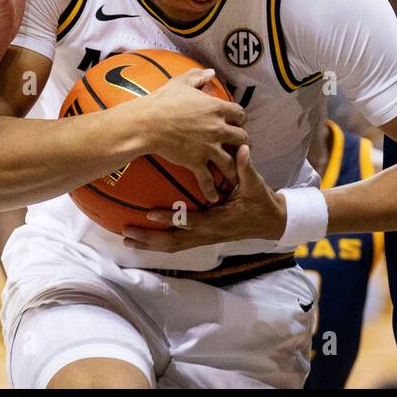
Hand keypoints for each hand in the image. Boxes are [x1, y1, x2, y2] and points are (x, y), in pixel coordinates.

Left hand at [121, 146, 285, 251]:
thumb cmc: (260, 202)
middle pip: (174, 243)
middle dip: (150, 239)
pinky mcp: (201, 239)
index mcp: (218, 221)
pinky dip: (158, 243)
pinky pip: (176, 244)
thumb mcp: (256, 185)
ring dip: (149, 244)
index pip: (191, 222)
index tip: (150, 214)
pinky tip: (142, 239)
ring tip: (127, 238)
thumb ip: (245, 168)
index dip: (171, 219)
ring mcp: (203, 239)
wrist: (270, 222)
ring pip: (172, 247)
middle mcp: (207, 234)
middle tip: (126, 232)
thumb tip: (241, 149)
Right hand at [133, 67, 246, 201]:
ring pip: (231, 162)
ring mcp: (209, 147)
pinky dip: (211, 190)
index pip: (240, 113)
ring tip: (235, 177)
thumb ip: (198, 76)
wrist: (147, 123)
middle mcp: (218, 128)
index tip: (237, 122)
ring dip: (234, 170)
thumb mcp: (180, 83)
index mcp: (217, 108)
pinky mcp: (197, 162)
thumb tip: (210, 72)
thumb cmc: (162, 101)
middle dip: (243, 144)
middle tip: (239, 148)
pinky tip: (213, 197)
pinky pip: (208, 180)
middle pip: (242, 138)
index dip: (240, 118)